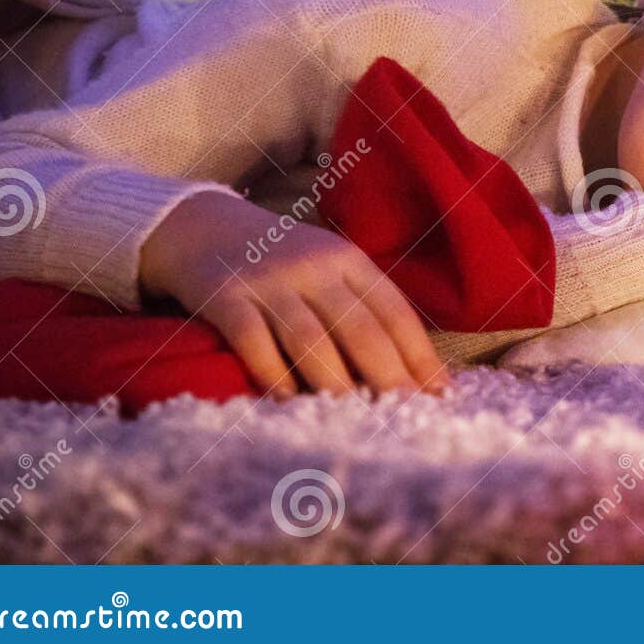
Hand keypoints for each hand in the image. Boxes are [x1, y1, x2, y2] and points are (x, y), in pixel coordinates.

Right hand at [139, 192, 446, 397]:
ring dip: (334, 381)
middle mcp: (314, 267)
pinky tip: (287, 402)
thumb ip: (363, 309)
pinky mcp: (224, 296)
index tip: (440, 394)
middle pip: (359, 327)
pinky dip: (271, 372)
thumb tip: (412, 372)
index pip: (394, 311)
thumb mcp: (329, 269)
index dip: (420, 355)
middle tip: (406, 416)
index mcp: (349, 261)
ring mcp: (268, 280)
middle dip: (388, 375)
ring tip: (354, 419)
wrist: (203, 225)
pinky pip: (251, 338)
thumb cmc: (282, 262)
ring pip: (309, 337)